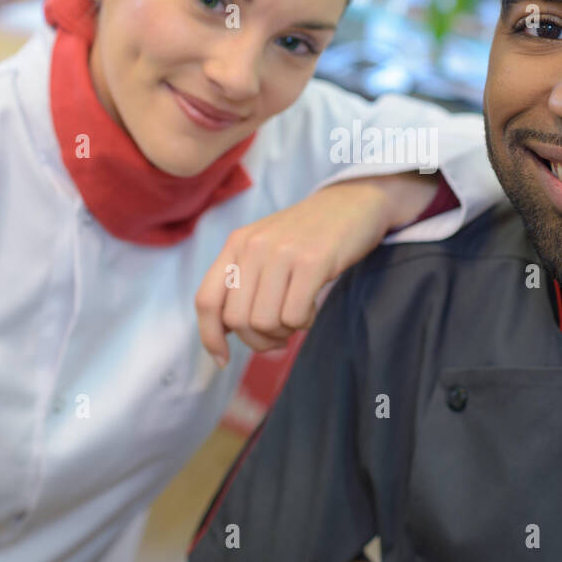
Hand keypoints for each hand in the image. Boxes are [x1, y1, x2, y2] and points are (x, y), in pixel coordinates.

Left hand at [196, 173, 437, 364]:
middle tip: (280, 335)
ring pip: (264, 323)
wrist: (354, 202)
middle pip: (237, 321)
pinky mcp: (312, 262)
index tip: (223, 360)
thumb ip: (244, 282)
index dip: (210, 337)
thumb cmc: (309, 236)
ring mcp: (282, 253)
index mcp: (236, 244)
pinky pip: (294, 317)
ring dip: (283, 332)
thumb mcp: (266, 248)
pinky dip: (304, 322)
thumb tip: (227, 334)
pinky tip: (312, 306)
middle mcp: (253, 247)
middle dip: (258, 340)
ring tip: (298, 315)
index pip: (207, 300)